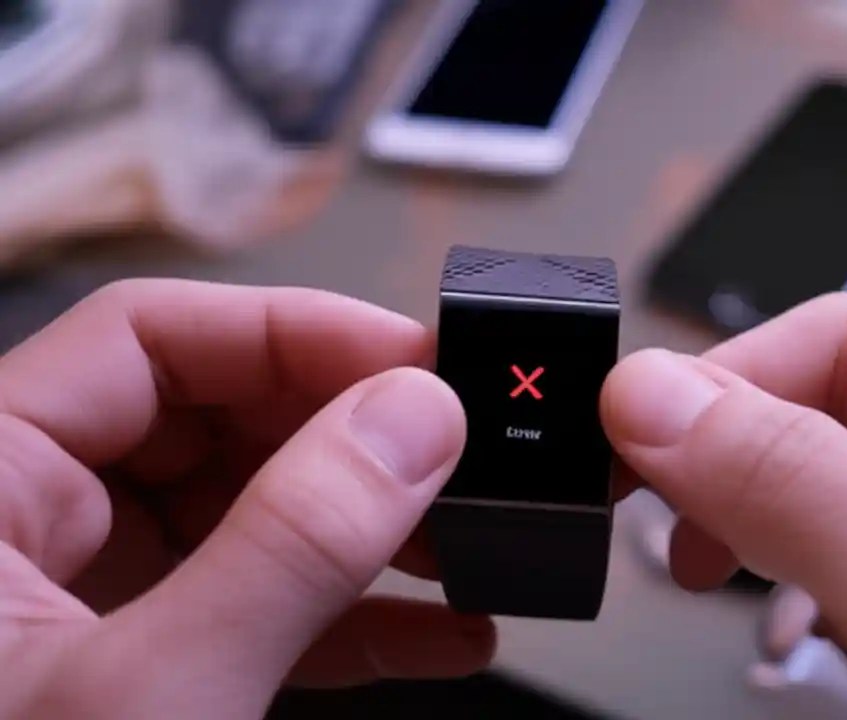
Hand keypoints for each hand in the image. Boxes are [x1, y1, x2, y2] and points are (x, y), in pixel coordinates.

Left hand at [0, 280, 493, 719]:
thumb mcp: (155, 689)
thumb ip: (286, 548)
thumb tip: (413, 420)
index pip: (144, 337)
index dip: (290, 334)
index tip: (415, 364)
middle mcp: (34, 525)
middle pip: (215, 418)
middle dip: (353, 441)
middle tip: (458, 456)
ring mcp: (90, 600)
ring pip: (253, 512)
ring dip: (373, 532)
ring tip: (469, 548)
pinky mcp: (146, 670)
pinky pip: (261, 610)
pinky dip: (355, 619)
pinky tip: (441, 633)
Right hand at [602, 293, 846, 718]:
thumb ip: (795, 486)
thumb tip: (658, 399)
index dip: (734, 383)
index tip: (639, 442)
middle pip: (832, 431)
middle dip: (751, 486)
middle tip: (675, 536)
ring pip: (833, 524)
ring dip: (783, 571)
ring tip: (768, 622)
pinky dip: (816, 631)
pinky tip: (820, 665)